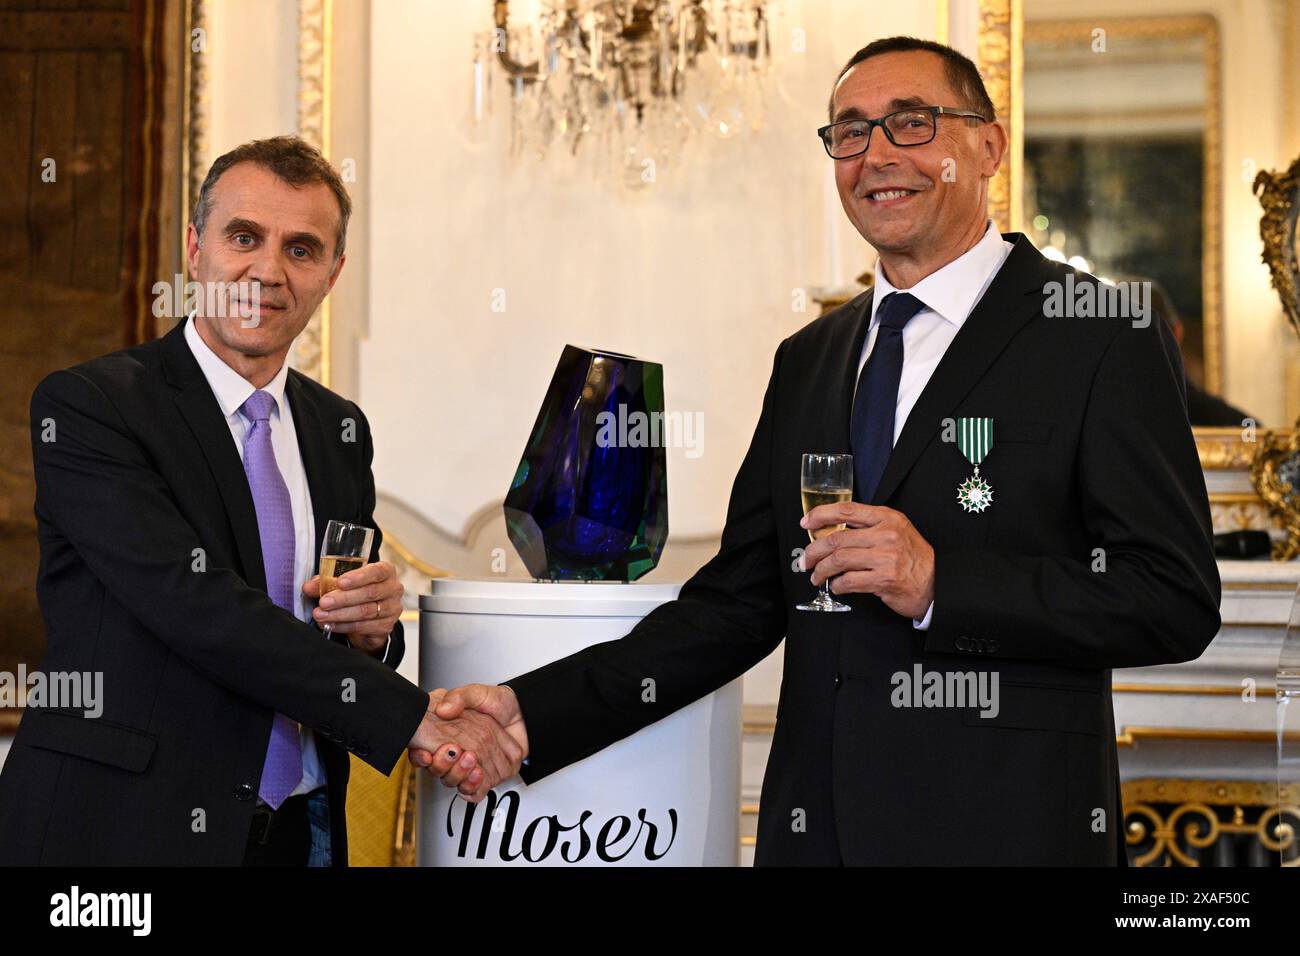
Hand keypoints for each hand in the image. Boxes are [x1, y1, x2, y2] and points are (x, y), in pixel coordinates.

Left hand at [303, 559, 402, 652]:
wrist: (368, 617)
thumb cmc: (355, 591)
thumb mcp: (340, 583)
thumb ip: (324, 582)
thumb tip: (308, 587)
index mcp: (386, 571)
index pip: (377, 572)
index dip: (359, 577)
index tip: (340, 582)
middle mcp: (393, 589)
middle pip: (370, 593)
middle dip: (344, 598)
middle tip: (324, 602)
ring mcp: (392, 609)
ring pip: (366, 612)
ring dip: (340, 614)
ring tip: (321, 615)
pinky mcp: (386, 627)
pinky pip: (363, 627)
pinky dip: (343, 626)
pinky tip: (329, 624)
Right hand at [407, 689, 523, 801]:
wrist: (525, 712)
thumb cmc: (500, 702)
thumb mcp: (477, 693)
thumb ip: (459, 697)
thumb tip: (443, 709)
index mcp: (450, 736)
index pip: (426, 754)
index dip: (421, 757)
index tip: (427, 753)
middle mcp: (459, 754)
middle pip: (439, 772)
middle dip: (443, 766)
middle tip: (454, 751)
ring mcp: (473, 767)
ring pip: (455, 783)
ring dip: (460, 775)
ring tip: (470, 760)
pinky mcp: (488, 777)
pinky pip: (475, 792)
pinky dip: (474, 788)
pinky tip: (477, 775)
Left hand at [801, 502, 934, 619]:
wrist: (937, 583)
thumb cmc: (913, 558)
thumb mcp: (896, 531)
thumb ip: (869, 527)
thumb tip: (831, 530)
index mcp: (887, 518)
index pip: (846, 510)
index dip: (821, 515)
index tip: (806, 523)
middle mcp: (886, 534)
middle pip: (837, 539)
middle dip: (814, 551)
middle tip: (806, 560)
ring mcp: (886, 557)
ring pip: (839, 560)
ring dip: (822, 570)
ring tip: (817, 576)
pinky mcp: (884, 579)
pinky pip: (849, 581)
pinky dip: (837, 585)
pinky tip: (836, 586)